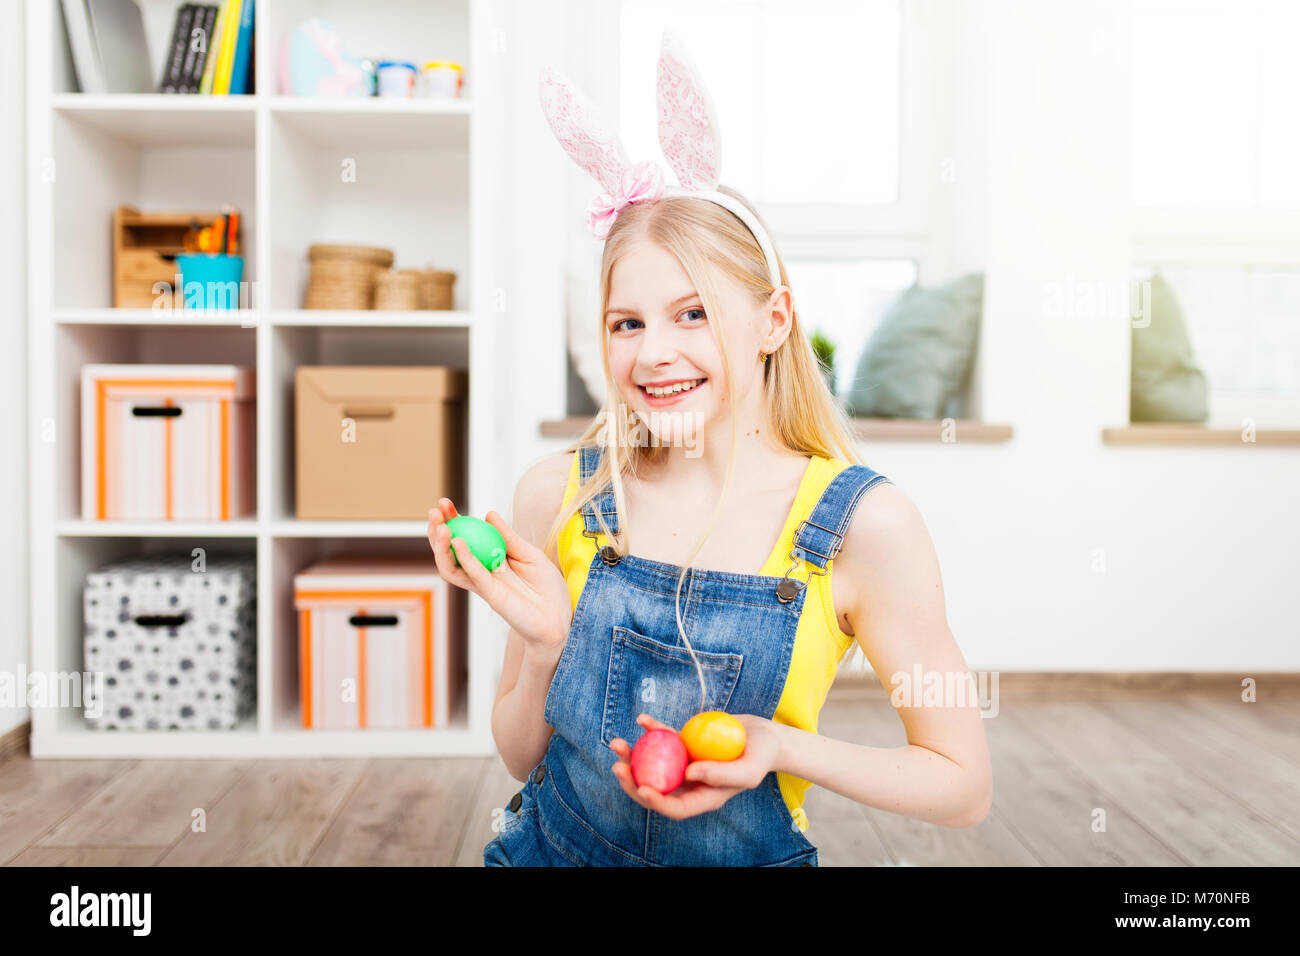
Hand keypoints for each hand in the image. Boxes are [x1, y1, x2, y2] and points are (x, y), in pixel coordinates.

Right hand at [427, 498, 571, 653]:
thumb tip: (488, 514)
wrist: (560, 617)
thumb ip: (508, 537)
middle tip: (435, 511)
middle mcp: (480, 572)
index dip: (453, 521)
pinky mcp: (491, 596)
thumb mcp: (529, 554)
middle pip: (449, 552)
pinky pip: (473, 575)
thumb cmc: (547, 587)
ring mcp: (483, 585)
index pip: (464, 537)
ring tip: (441, 527)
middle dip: (438, 531)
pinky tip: (459, 541)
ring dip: (442, 547)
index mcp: (489, 559)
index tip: (445, 503)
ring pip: (451, 568)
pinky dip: (465, 558)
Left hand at [608, 713, 781, 819]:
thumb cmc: (761, 755)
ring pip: (651, 764)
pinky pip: (663, 739)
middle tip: (618, 766)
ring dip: (631, 755)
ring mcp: (684, 763)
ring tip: (616, 743)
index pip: (675, 807)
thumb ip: (722, 775)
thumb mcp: (749, 769)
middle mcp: (689, 784)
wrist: (764, 735)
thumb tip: (688, 774)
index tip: (641, 788)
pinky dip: (651, 729)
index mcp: (704, 797)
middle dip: (631, 781)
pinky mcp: (683, 743)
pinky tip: (642, 719)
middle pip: (655, 788)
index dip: (656, 802)